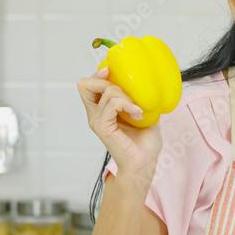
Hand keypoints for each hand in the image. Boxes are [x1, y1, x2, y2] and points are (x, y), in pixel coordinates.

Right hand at [77, 67, 162, 185]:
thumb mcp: (143, 115)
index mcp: (102, 110)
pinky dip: (127, 104)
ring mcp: (97, 121)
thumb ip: (139, 100)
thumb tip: (148, 86)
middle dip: (108, 81)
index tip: (112, 71)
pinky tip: (137, 114)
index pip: (88, 85)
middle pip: (85, 84)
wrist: (144, 163)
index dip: (97, 74)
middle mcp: (95, 114)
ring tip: (138, 110)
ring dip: (126, 96)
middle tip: (127, 94)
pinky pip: (112, 104)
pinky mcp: (103, 127)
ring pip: (106, 92)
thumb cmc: (144, 144)